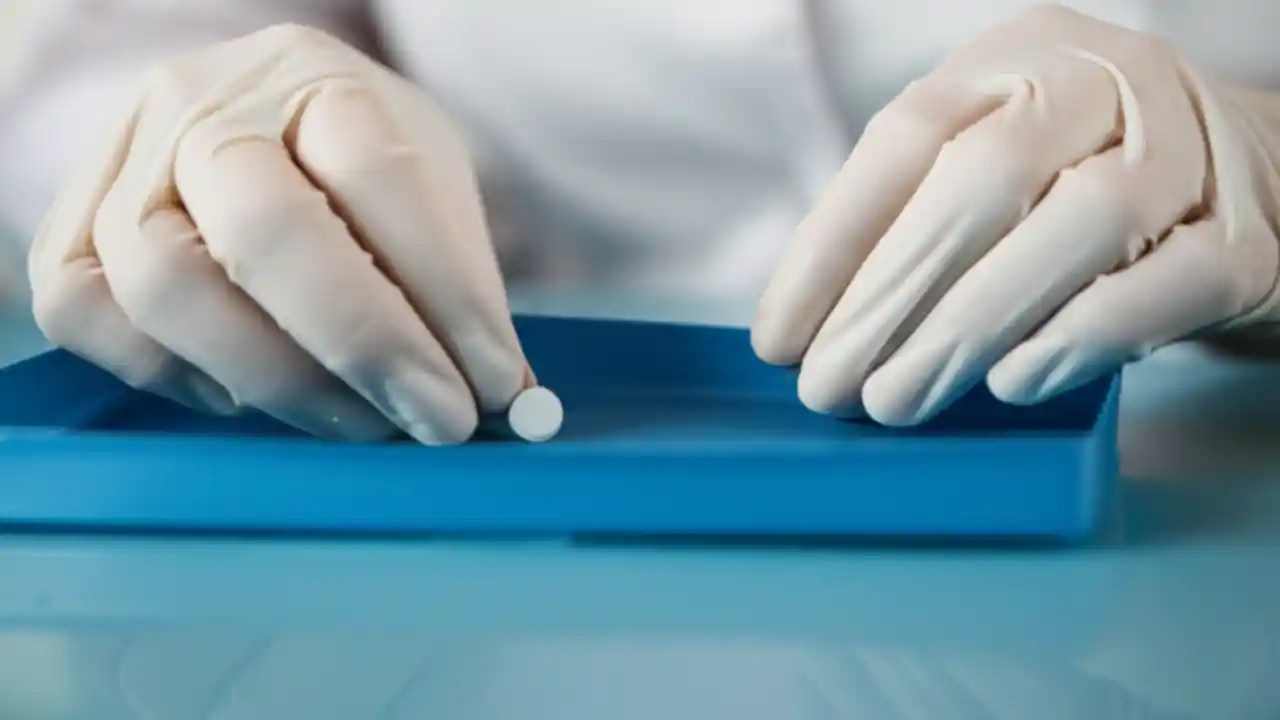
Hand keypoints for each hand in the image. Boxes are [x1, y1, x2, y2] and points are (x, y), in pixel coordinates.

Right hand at [30, 25, 530, 444]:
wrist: (257, 133)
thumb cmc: (359, 173)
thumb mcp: (428, 192)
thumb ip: (459, 282)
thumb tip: (504, 400)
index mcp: (316, 78)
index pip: (382, 176)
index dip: (447, 294)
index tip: (496, 384)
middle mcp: (205, 106)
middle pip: (265, 230)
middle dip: (366, 346)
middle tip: (439, 421)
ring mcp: (124, 165)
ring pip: (168, 284)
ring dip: (283, 382)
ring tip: (365, 424)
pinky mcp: (69, 230)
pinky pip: (86, 314)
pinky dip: (172, 374)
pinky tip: (246, 394)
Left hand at [753, 5, 1279, 424]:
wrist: (1254, 175)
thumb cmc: (1081, 180)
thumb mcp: (992, 160)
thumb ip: (912, 221)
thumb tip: (809, 330)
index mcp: (1018, 59)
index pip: (907, 138)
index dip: (830, 246)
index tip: (779, 338)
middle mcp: (1104, 85)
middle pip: (984, 178)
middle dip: (891, 296)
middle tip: (832, 388)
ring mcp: (1187, 154)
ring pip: (1080, 226)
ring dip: (971, 326)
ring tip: (899, 399)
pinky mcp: (1247, 240)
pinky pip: (1168, 285)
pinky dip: (1080, 337)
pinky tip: (1013, 382)